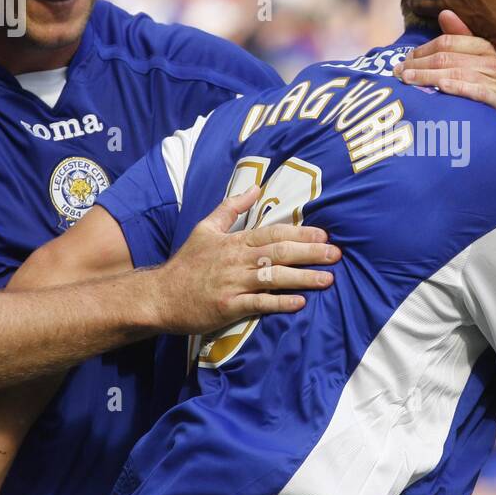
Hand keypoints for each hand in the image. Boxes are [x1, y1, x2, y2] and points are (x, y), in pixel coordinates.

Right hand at [149, 187, 340, 334]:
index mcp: (234, 242)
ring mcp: (233, 284)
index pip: (273, 233)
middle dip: (311, 253)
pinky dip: (280, 302)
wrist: (159, 296)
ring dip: (303, 278)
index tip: (324, 235)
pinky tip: (299, 303)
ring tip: (328, 279)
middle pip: (279, 253)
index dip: (300, 234)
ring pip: (274, 277)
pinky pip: (259, 304)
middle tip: (336, 254)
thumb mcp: (205, 229)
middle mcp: (236, 260)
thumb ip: (231, 208)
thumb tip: (255, 188)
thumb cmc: (186, 264)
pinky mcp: (228, 306)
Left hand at [395, 19, 495, 118]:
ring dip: (429, 76)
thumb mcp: (478, 62)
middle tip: (398, 73)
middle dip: (420, 64)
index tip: (404, 60)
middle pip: (449, 58)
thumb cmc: (493, 89)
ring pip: (458, 74)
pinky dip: (460, 88)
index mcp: (487, 48)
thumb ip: (461, 39)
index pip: (449, 43)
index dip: (423, 50)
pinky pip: (479, 92)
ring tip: (408, 80)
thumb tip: (444, 13)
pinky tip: (442, 87)